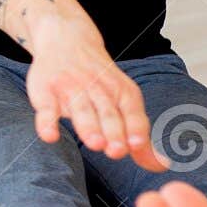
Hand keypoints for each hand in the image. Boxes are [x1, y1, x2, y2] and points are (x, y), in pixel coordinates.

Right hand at [24, 20, 169, 171]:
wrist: (67, 40)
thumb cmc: (100, 81)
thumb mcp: (125, 101)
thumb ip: (139, 135)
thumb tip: (161, 166)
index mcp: (122, 92)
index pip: (132, 112)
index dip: (134, 129)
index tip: (136, 145)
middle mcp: (99, 88)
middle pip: (108, 113)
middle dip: (113, 132)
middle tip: (117, 151)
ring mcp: (71, 88)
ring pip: (81, 109)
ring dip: (89, 127)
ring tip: (95, 143)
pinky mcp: (45, 90)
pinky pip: (46, 107)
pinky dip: (47, 121)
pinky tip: (49, 136)